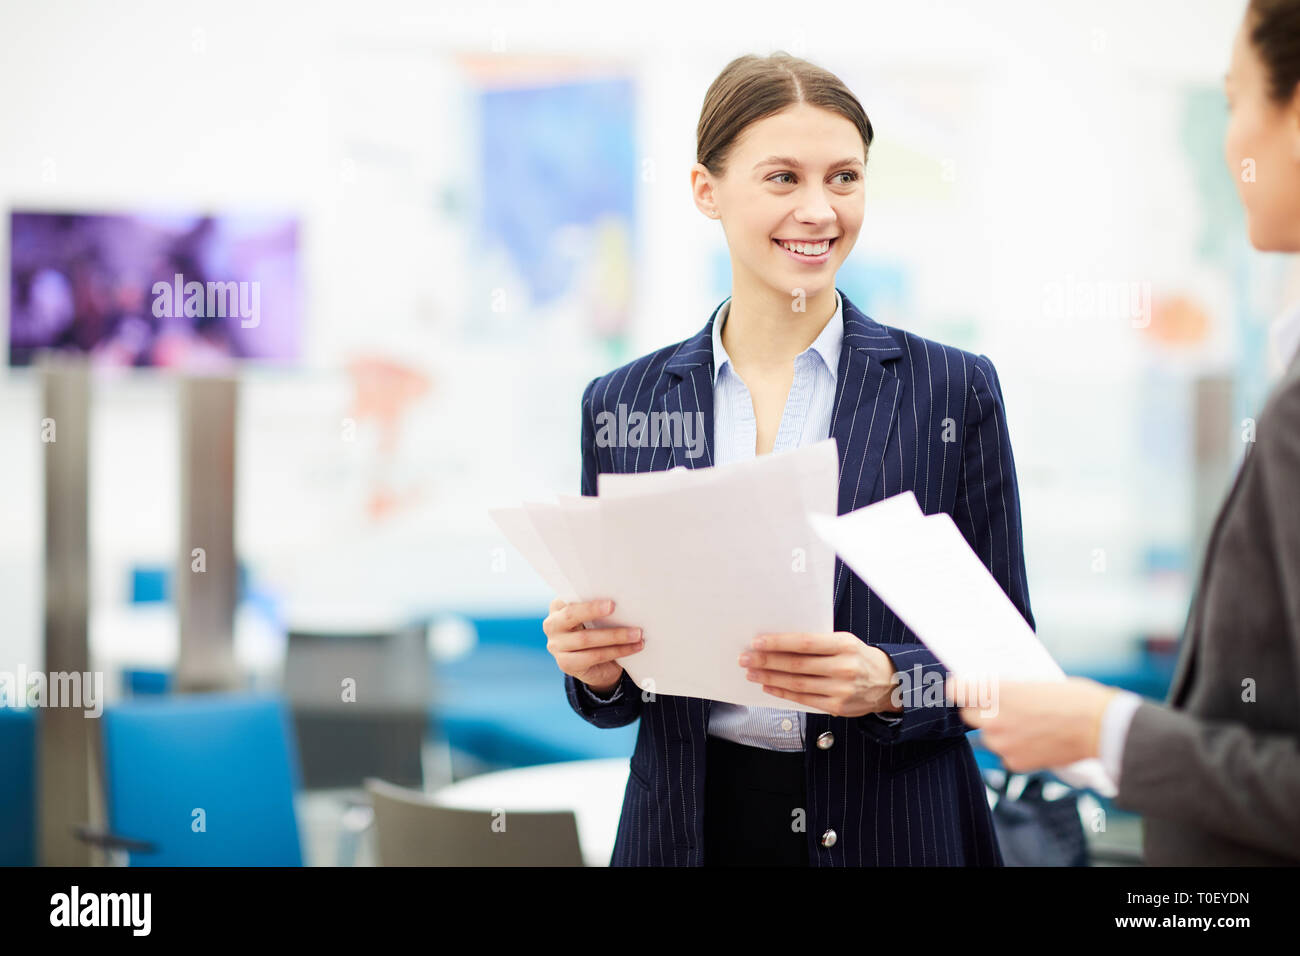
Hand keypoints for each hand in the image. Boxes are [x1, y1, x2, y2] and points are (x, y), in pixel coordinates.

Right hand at [543, 597, 643, 694]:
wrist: (596, 666)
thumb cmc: (597, 631)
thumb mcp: (595, 617)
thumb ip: (599, 608)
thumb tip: (623, 600)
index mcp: (557, 606)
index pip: (569, 598)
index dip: (586, 598)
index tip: (607, 599)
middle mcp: (552, 625)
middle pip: (571, 615)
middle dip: (593, 610)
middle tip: (615, 607)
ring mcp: (555, 646)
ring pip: (586, 638)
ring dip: (615, 635)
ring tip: (637, 633)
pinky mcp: (566, 664)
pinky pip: (594, 656)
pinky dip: (617, 651)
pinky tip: (633, 648)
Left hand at [739, 631, 900, 717]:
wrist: (889, 682)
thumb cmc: (859, 657)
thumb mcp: (845, 642)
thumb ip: (818, 643)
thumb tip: (779, 643)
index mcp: (845, 645)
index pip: (805, 643)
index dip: (779, 643)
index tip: (758, 642)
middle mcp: (843, 667)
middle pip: (797, 665)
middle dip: (767, 661)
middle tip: (746, 658)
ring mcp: (841, 689)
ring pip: (797, 684)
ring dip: (770, 678)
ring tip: (752, 673)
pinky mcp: (837, 707)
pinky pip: (803, 699)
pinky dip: (783, 693)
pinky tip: (769, 687)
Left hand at [946, 675, 1120, 771]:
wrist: (1099, 728)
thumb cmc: (1073, 698)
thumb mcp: (1035, 682)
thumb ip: (1008, 688)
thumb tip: (992, 689)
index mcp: (996, 692)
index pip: (956, 690)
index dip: (961, 688)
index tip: (965, 688)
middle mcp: (993, 719)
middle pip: (968, 715)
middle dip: (979, 710)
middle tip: (999, 706)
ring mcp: (1003, 743)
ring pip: (988, 737)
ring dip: (999, 731)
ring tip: (1025, 724)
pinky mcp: (1015, 762)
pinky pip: (1005, 754)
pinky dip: (1015, 748)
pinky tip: (1034, 740)